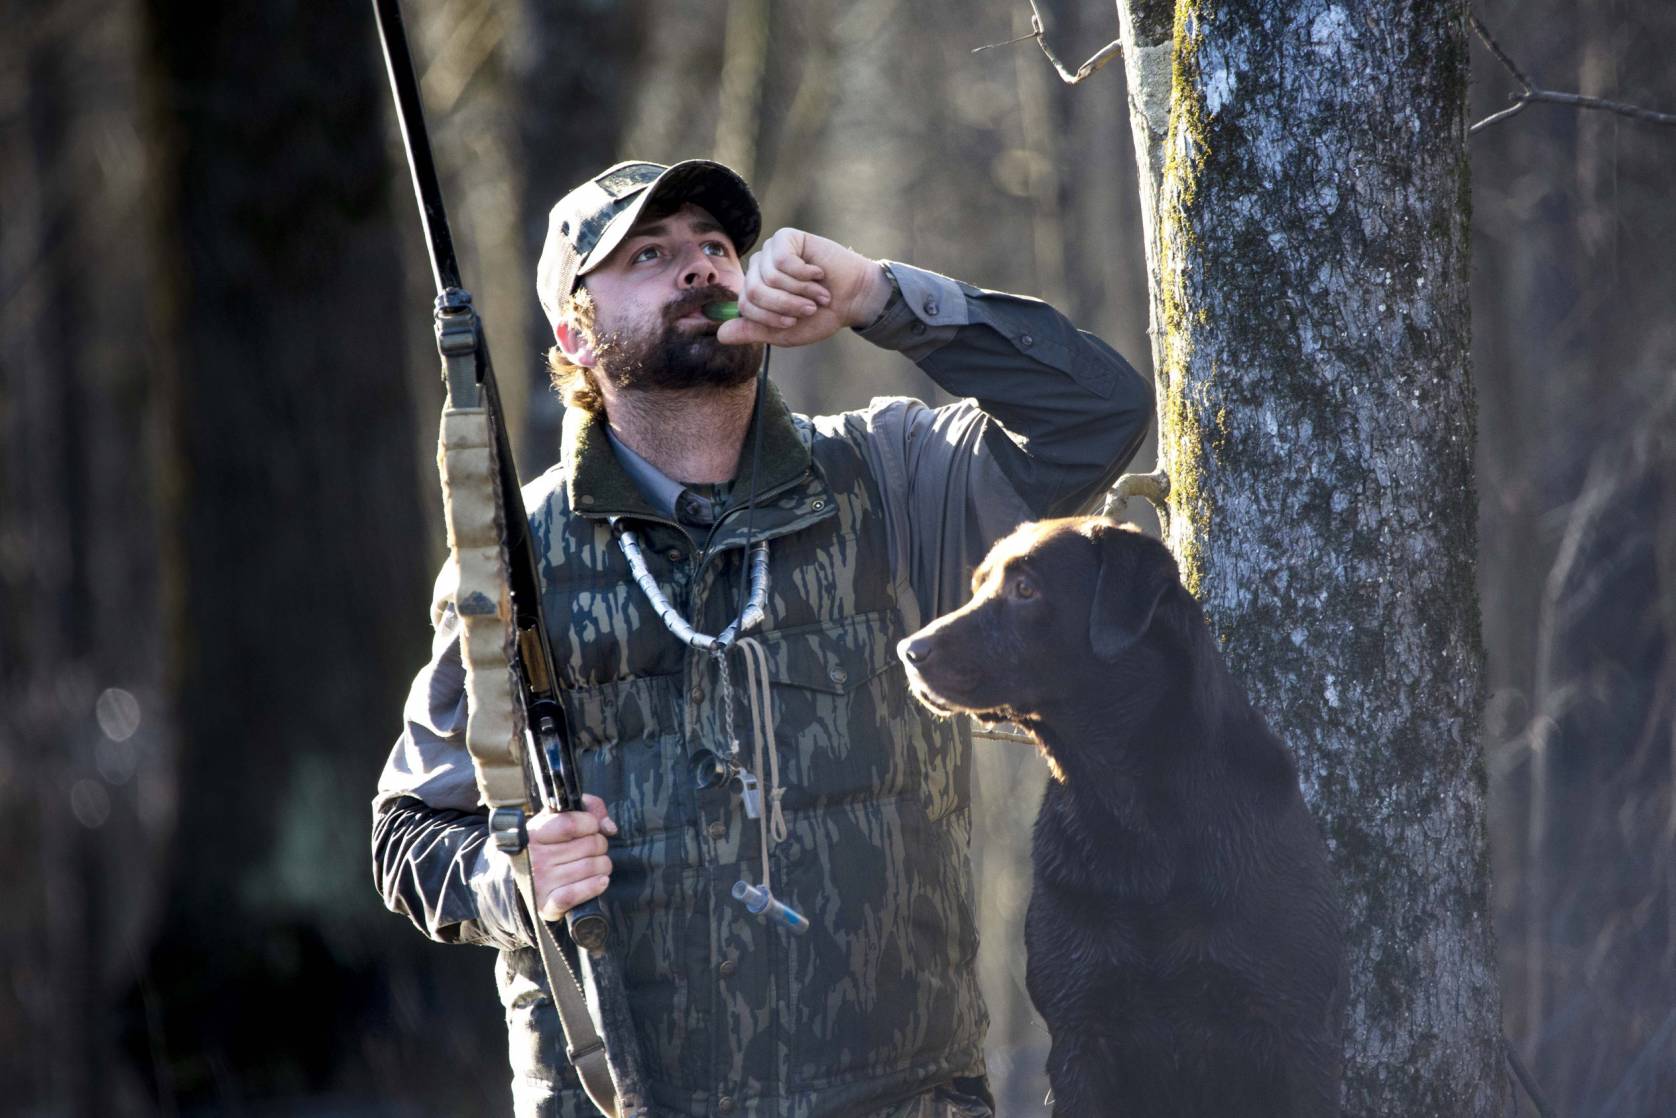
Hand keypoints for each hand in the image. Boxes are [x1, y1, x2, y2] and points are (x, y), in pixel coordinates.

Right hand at [528, 794, 617, 921]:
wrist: (525, 882)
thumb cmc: (548, 846)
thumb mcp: (559, 819)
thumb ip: (588, 808)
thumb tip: (609, 827)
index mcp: (534, 833)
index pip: (571, 823)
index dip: (591, 823)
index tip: (592, 827)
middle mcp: (534, 858)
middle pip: (588, 845)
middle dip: (600, 845)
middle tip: (594, 848)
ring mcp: (540, 882)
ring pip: (591, 867)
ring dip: (603, 865)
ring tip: (597, 864)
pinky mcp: (547, 904)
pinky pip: (578, 893)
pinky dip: (595, 886)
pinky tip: (600, 881)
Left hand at [716, 227, 891, 348]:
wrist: (853, 299)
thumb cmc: (820, 316)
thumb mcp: (784, 333)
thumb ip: (753, 332)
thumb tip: (720, 335)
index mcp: (754, 292)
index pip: (745, 306)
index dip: (771, 318)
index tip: (794, 321)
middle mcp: (758, 270)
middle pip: (755, 291)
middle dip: (785, 305)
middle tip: (809, 308)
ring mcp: (770, 252)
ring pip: (770, 277)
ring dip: (800, 290)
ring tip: (818, 292)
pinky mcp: (785, 238)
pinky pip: (783, 260)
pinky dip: (804, 273)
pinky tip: (817, 272)